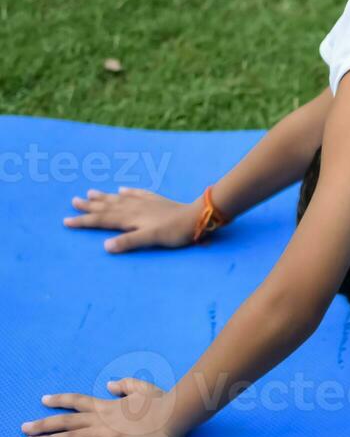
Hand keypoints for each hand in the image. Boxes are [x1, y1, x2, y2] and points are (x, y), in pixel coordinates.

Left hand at [22, 378, 185, 436]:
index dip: (59, 400)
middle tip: (23, 429)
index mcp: (107, 405)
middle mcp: (100, 418)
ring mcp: (105, 432)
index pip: (77, 401)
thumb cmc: (161, 402)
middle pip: (66, 421)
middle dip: (43, 425)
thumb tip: (109, 385)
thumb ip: (124, 385)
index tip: (43, 400)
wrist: (172, 414)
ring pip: (70, 436)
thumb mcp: (142, 387)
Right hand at [64, 187, 199, 252]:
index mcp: (130, 218)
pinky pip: (138, 194)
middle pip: (107, 206)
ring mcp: (146, 203)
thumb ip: (128, 242)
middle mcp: (134, 208)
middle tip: (73, 200)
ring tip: (91, 192)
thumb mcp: (150, 239)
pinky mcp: (157, 201)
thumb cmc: (174, 231)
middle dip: (90, 206)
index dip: (84, 221)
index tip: (66, 220)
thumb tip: (105, 246)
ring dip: (105, 197)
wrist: (197, 217)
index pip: (101, 220)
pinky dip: (129, 192)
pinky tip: (124, 190)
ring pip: (120, 199)